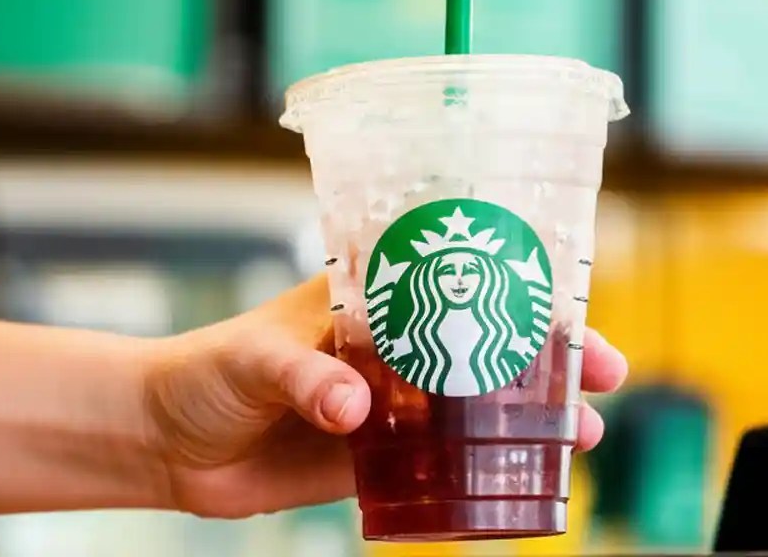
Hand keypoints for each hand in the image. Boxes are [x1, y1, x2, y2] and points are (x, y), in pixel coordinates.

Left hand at [142, 276, 627, 518]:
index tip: (570, 308)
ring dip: (528, 417)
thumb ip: (304, 376)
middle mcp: (388, 348)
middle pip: (484, 343)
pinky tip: (519, 484)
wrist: (165, 438)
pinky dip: (479, 471)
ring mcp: (386, 404)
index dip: (518, 291)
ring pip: (474, 405)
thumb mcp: (252, 359)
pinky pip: (438, 464)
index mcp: (368, 301)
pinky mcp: (372, 458)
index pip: (455, 283)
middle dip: (547, 355)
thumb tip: (354, 409)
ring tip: (580, 436)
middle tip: (602, 375)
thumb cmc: (204, 370)